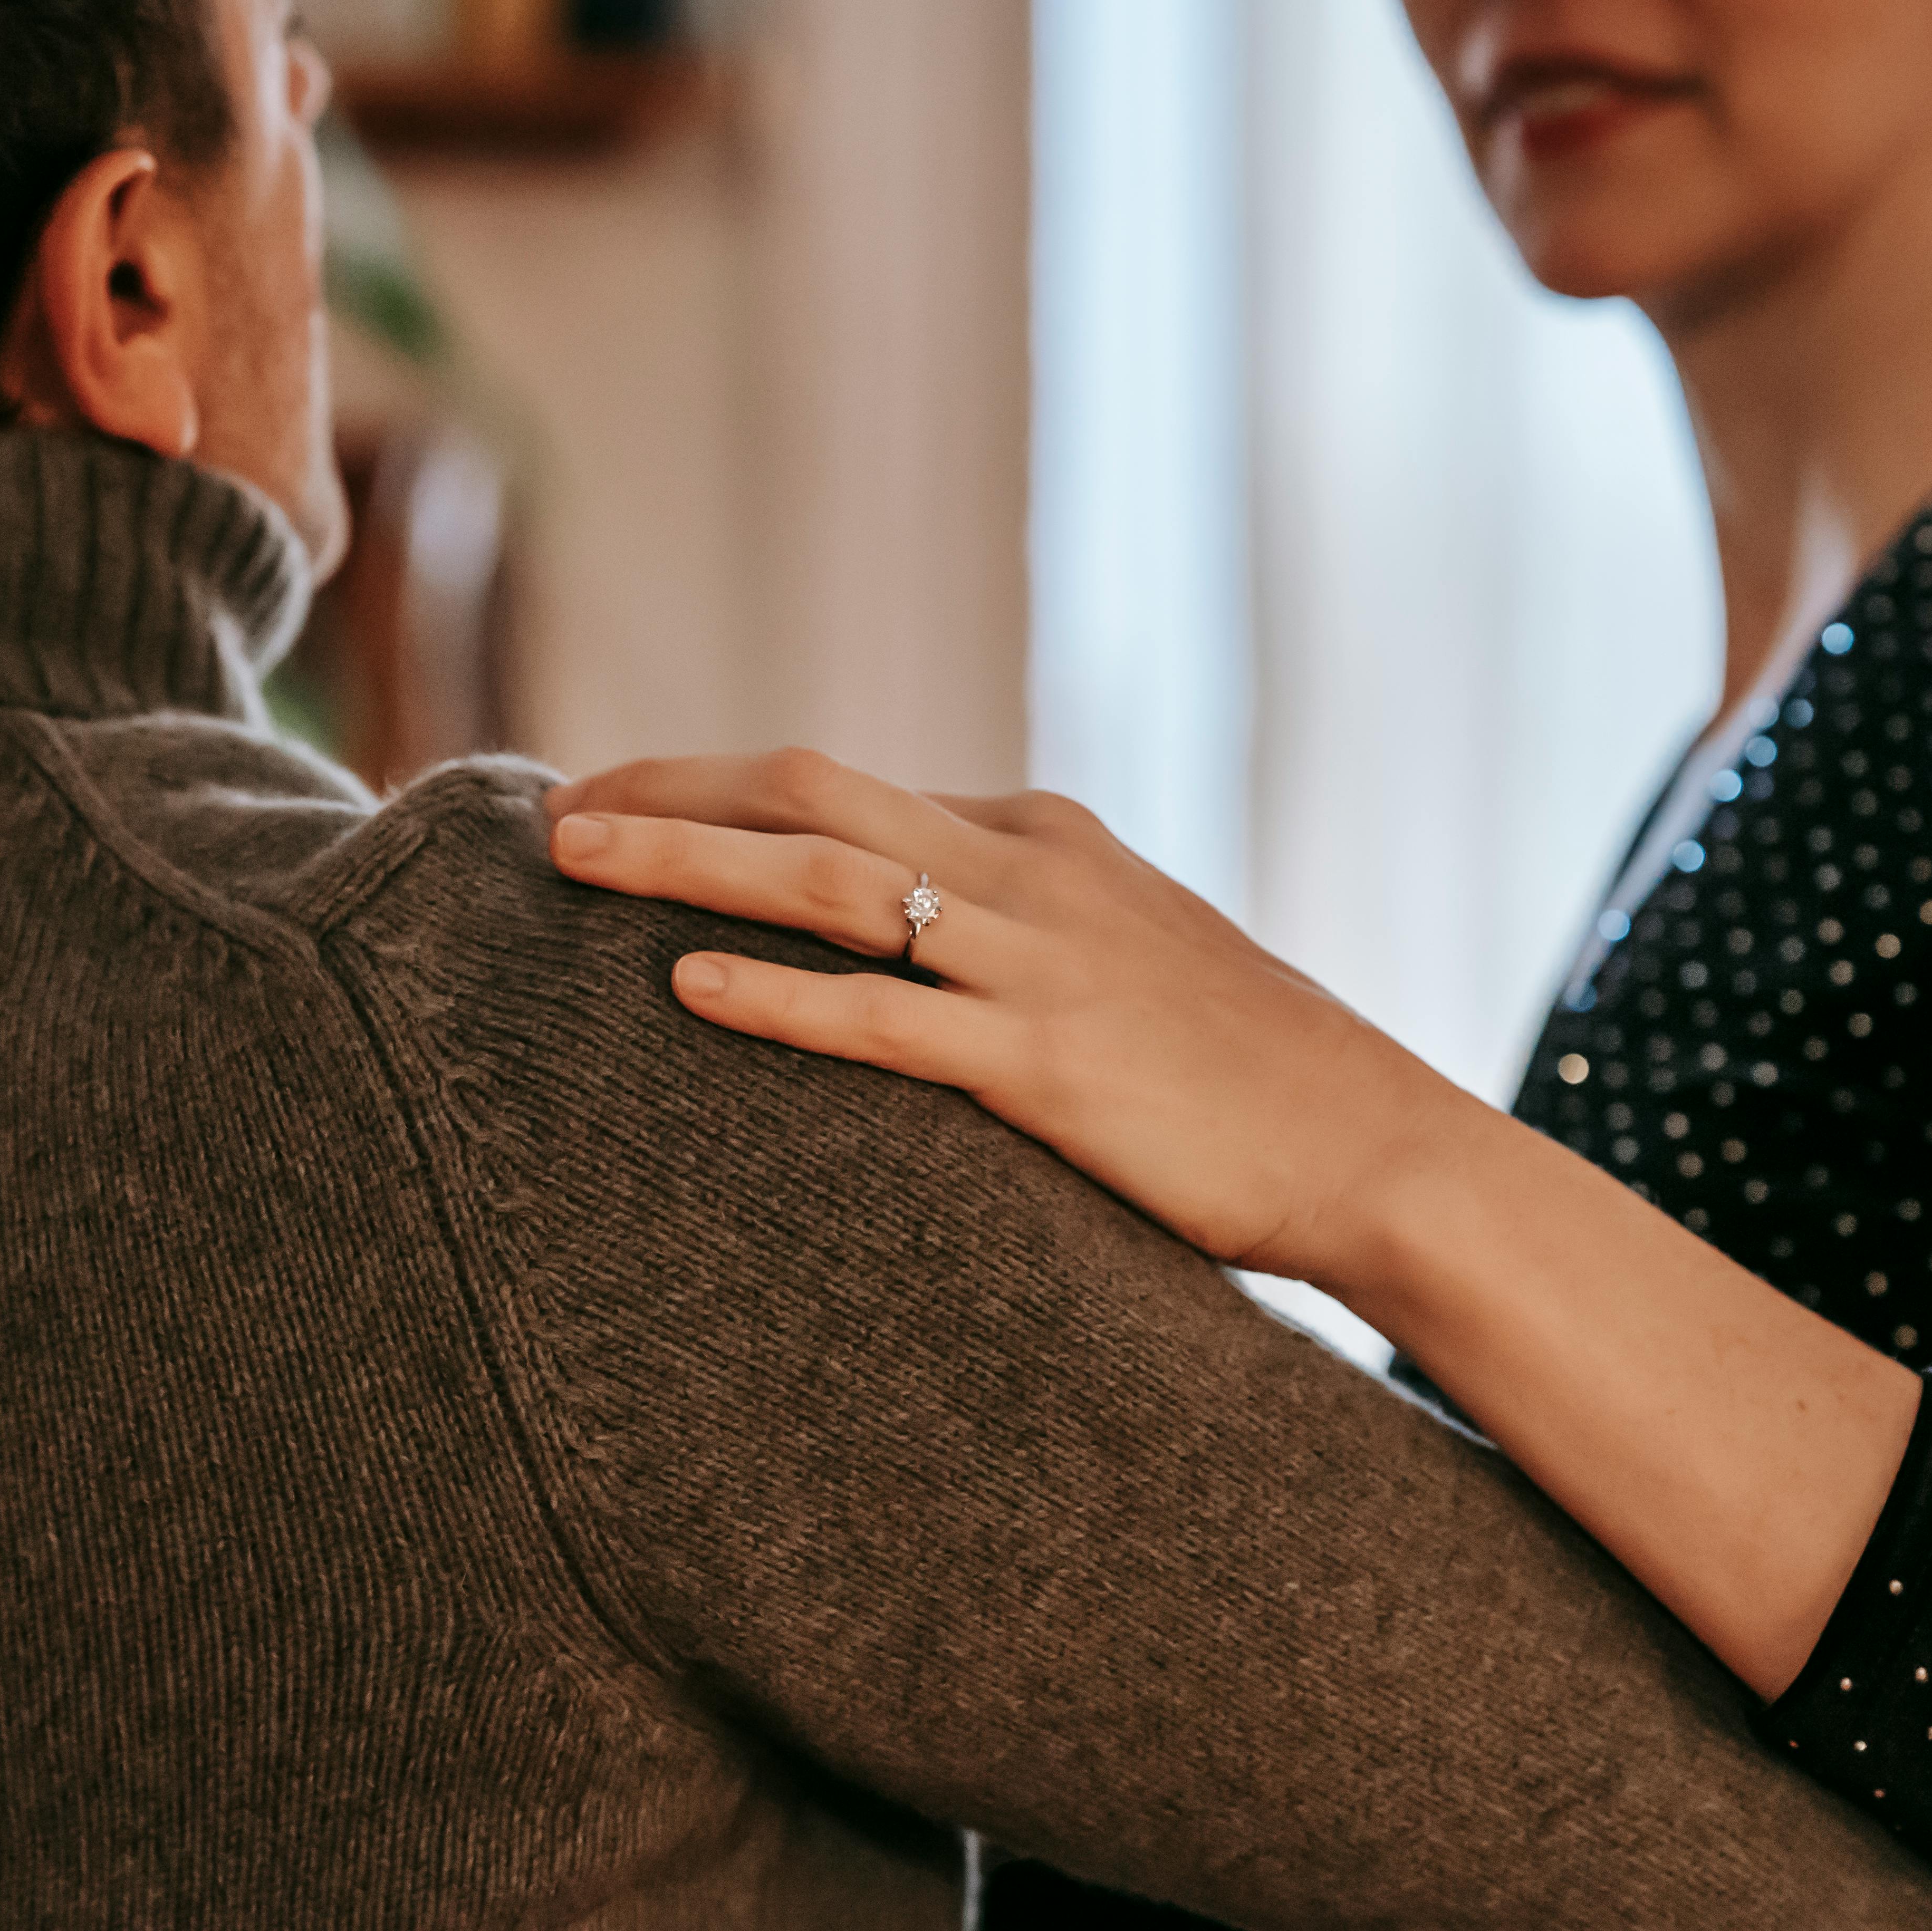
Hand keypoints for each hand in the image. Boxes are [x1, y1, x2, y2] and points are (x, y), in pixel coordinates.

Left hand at [545, 749, 1475, 1291]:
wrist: (1374, 1144)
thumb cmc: (1254, 1067)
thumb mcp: (1136, 953)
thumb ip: (1032, 925)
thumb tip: (929, 933)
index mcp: (1050, 839)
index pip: (859, 786)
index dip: (729, 789)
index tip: (634, 799)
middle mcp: (1032, 875)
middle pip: (814, 795)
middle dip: (675, 790)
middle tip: (557, 807)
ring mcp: (1039, 965)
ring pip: (826, 881)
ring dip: (686, 861)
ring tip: (572, 858)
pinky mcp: (1047, 1067)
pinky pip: (883, 1020)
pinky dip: (774, 996)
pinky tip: (684, 988)